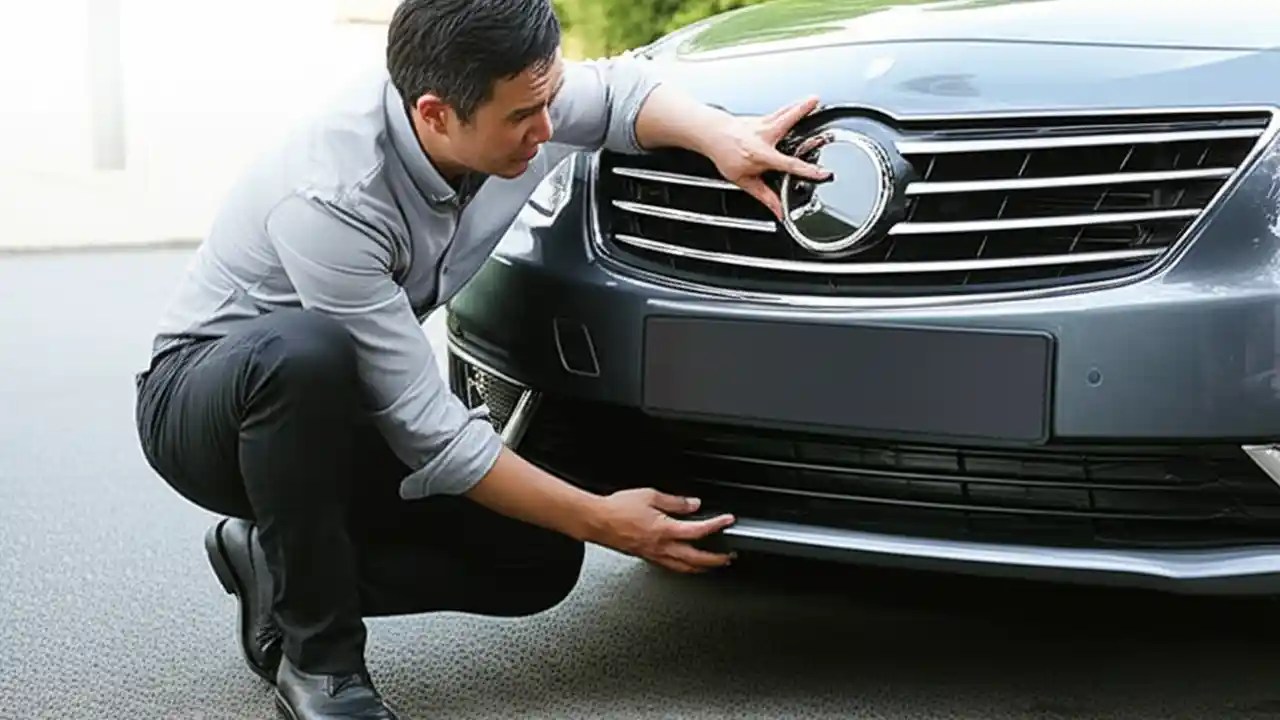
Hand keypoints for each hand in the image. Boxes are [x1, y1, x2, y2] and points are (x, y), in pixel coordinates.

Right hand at [591, 488, 735, 572]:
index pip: (699, 531)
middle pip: (696, 559)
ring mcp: (654, 555)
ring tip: (713, 566)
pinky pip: (670, 567)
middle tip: (729, 556)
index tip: (728, 521)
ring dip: (702, 568)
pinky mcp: (646, 557)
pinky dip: (684, 568)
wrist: (597, 521)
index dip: (717, 526)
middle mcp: (661, 547)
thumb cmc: (617, 509)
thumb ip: (675, 501)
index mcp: (665, 530)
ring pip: (684, 568)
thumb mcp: (650, 495)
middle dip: (716, 559)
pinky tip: (686, 565)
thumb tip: (693, 504)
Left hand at [704, 96, 831, 219]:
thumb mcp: (743, 180)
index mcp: (760, 154)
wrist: (711, 134)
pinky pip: (779, 112)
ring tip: (814, 99)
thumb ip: (764, 196)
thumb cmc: (725, 154)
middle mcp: (763, 135)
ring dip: (799, 106)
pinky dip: (791, 109)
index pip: (788, 164)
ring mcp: (762, 123)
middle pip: (785, 122)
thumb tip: (778, 210)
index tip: (822, 173)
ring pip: (784, 112)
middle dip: (800, 113)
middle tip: (815, 104)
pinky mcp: (762, 118)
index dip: (807, 170)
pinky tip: (800, 104)